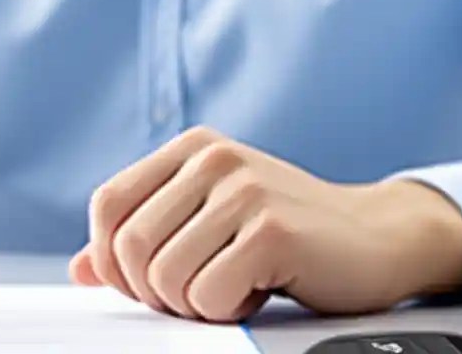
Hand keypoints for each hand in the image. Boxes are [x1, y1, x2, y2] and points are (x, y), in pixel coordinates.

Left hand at [68, 127, 461, 321]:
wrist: (378, 237)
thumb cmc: (288, 233)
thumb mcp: (208, 220)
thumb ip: (146, 235)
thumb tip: (82, 269)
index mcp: (191, 148)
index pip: (107, 205)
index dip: (110, 258)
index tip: (142, 283)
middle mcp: (213, 159)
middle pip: (129, 246)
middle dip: (152, 291)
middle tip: (194, 294)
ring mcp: (244, 191)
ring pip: (164, 277)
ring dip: (192, 305)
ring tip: (231, 287)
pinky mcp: (273, 231)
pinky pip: (208, 298)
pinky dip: (226, 312)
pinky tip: (257, 292)